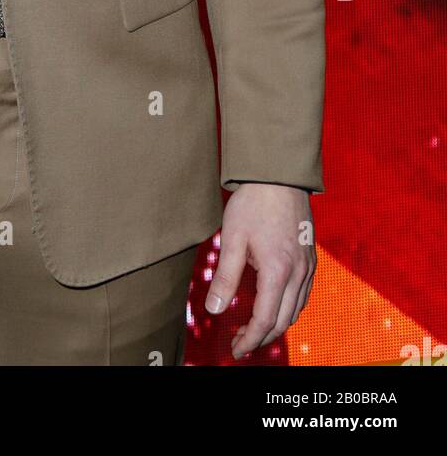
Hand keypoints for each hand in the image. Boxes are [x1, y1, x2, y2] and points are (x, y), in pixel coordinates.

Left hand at [205, 183, 315, 359]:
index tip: (235, 350)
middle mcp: (299, 273)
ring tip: (254, 328)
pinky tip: (274, 305)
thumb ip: (224, 276)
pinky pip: (304, 294)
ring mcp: (308, 265)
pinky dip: (289, 308)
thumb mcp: (232, 238)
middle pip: (284, 320)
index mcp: (278, 272)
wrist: (280, 175)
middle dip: (262, 337)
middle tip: (240, 342)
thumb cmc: (253, 203)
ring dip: (277, 324)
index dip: (250, 340)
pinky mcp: (311, 257)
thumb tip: (214, 310)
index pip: (266, 321)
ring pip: (296, 310)